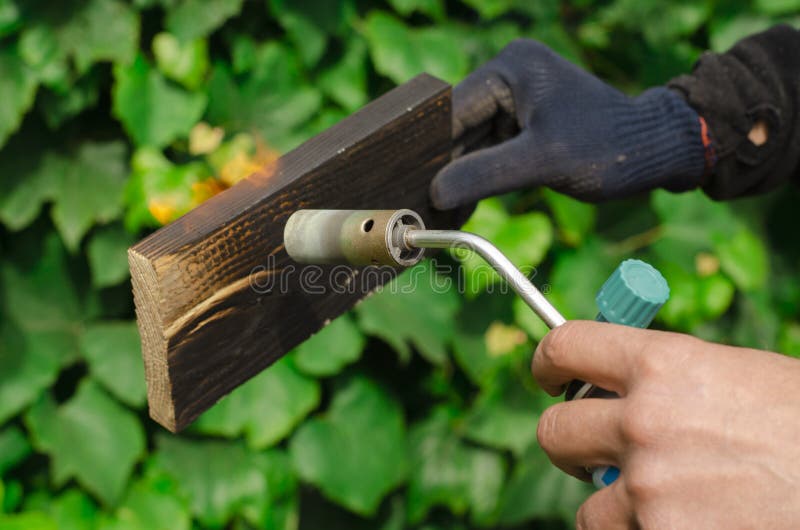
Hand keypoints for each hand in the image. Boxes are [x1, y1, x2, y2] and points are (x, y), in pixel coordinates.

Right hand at [430, 39, 706, 208]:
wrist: (654, 152)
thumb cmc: (606, 149)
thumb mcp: (541, 162)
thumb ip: (485, 174)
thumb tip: (435, 194)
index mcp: (511, 67)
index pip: (454, 111)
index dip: (434, 153)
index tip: (415, 189)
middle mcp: (510, 76)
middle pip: (460, 127)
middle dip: (447, 169)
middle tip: (425, 209)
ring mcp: (517, 99)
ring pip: (472, 143)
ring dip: (460, 178)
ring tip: (440, 216)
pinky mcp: (525, 122)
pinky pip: (491, 150)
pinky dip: (480, 178)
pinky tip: (464, 208)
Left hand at [532, 320, 799, 528]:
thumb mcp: (741, 376)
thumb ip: (671, 378)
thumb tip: (621, 386)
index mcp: (664, 364)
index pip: (567, 345)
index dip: (548, 362)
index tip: (548, 377)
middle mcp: (644, 422)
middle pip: (553, 432)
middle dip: (570, 444)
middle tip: (593, 453)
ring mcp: (649, 488)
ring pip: (587, 508)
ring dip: (616, 508)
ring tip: (669, 504)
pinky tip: (694, 524)